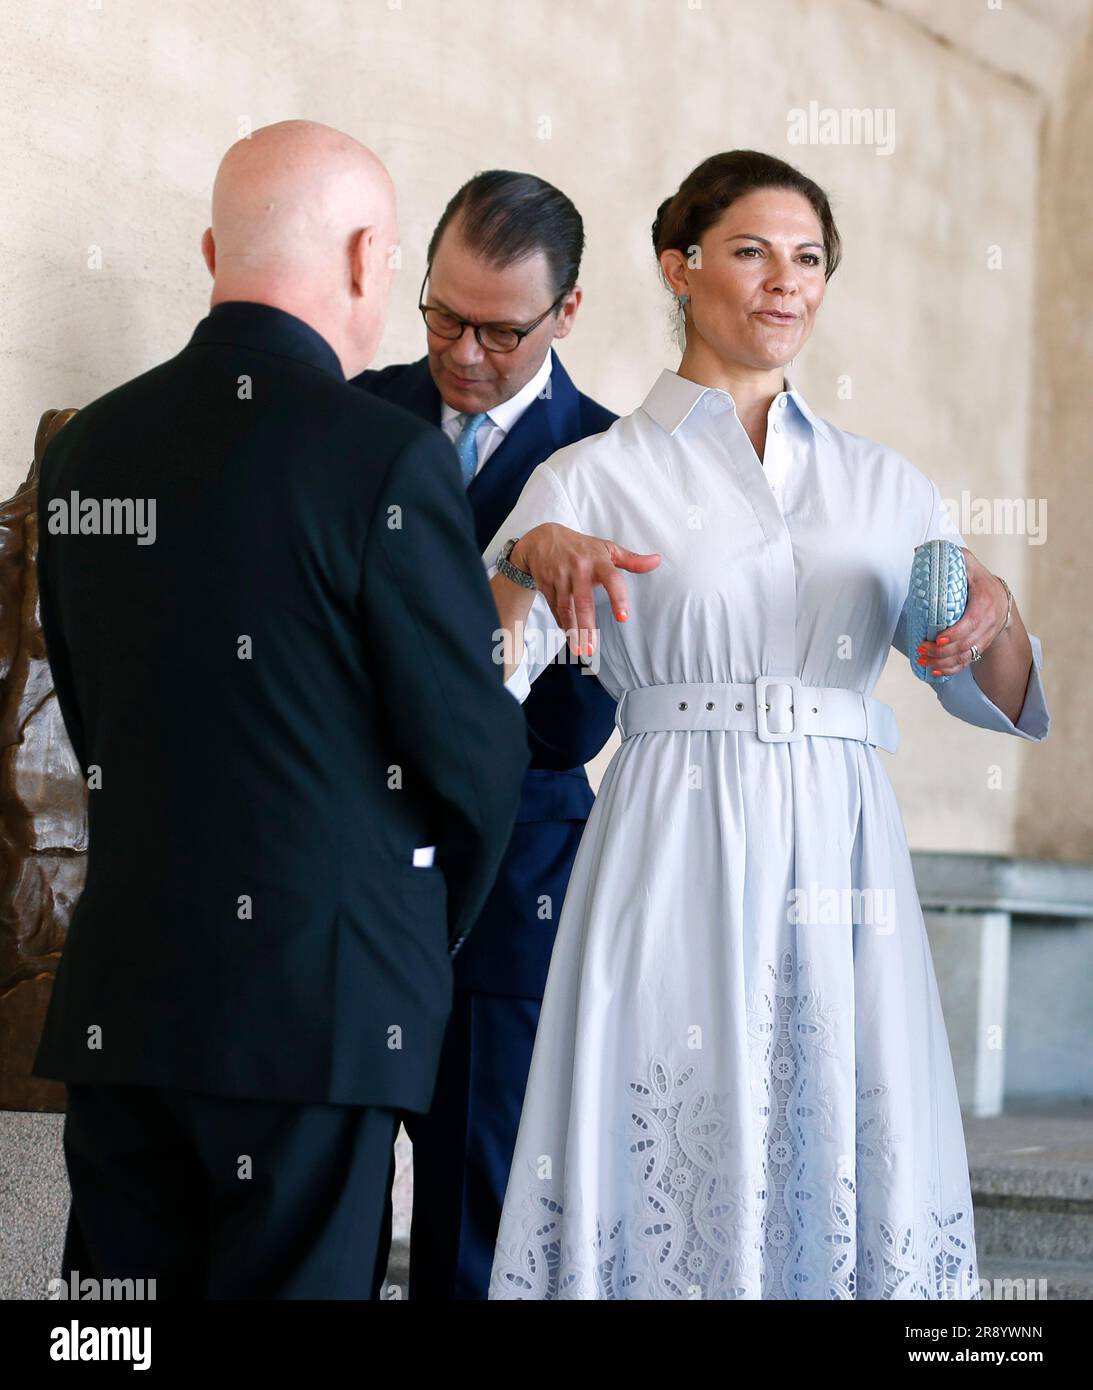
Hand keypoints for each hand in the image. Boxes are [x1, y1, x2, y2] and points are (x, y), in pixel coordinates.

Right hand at [511, 524, 660, 656]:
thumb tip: (657, 561)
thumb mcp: (607, 548)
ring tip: (581, 650)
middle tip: (592, 649)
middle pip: (584, 601)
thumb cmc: (582, 547)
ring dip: (573, 631)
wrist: (544, 539)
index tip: (623, 618)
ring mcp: (561, 577)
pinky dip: (562, 624)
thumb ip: (632, 560)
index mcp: (598, 560)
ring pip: (566, 609)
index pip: (612, 579)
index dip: (618, 598)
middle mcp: (579, 569)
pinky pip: (555, 608)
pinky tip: (570, 636)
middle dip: (587, 627)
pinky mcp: (547, 585)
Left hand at [913, 546, 1008, 677]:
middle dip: (942, 651)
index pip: (971, 623)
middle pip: (966, 644)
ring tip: (923, 661)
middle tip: (921, 650)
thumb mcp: (968, 563)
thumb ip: (948, 555)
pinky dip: (951, 670)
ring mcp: (985, 637)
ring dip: (944, 662)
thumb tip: (918, 551)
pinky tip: (934, 672)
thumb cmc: (979, 580)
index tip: (937, 638)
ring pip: (966, 656)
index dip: (954, 633)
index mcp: (985, 603)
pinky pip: (967, 662)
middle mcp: (988, 623)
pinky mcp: (980, 647)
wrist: (1001, 598)